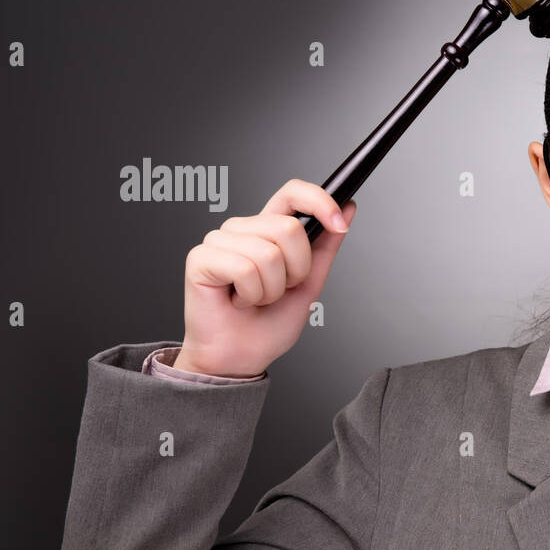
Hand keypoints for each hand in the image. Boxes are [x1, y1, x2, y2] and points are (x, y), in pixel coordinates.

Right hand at [176, 179, 356, 377]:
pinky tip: (238, 300)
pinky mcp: (201, 258)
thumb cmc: (267, 324)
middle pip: (288, 228)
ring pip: (268, 252)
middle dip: (296, 270)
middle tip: (278, 290)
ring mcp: (219, 241)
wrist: (241, 357)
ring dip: (272, 289)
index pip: (293, 193)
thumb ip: (325, 246)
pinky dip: (251, 294)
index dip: (319, 201)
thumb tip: (347, 208)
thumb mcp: (309, 283)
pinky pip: (244, 268)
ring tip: (256, 298)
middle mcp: (243, 229)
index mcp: (267, 230)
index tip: (340, 226)